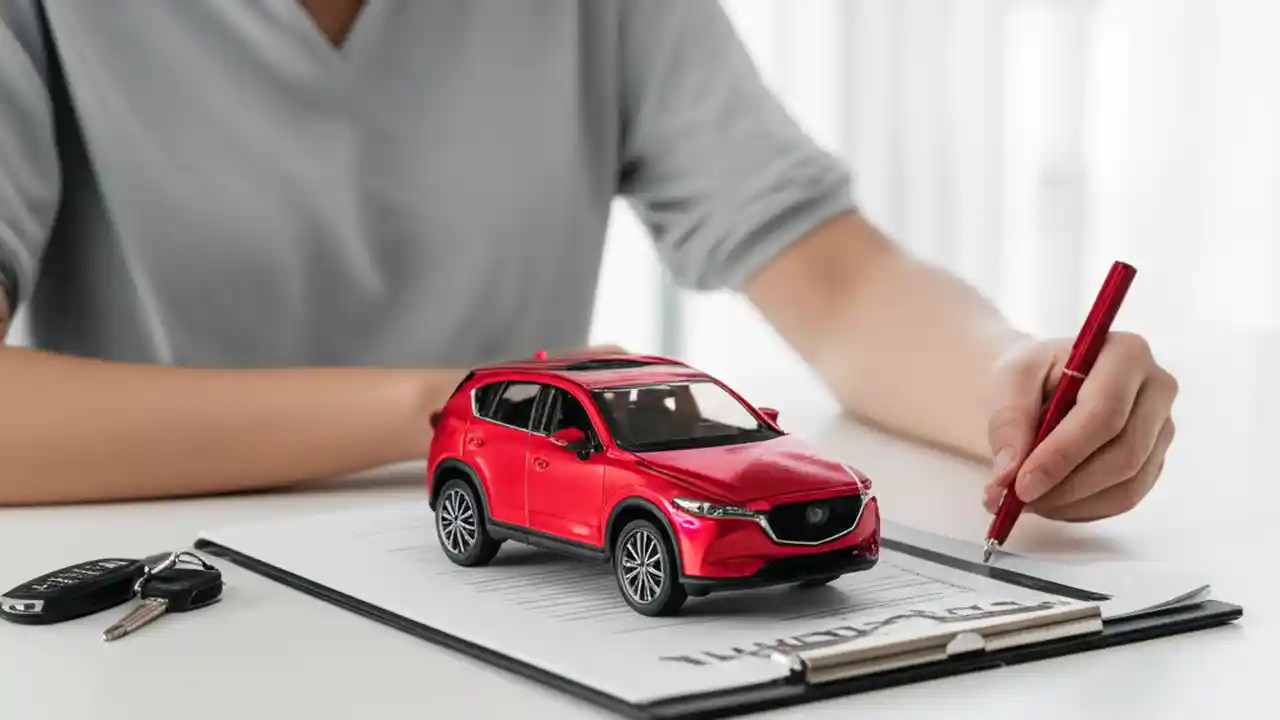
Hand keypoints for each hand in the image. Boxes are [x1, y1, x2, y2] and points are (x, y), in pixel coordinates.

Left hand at [983, 333, 1177, 521]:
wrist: (1044, 381)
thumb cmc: (1031, 374)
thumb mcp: (1009, 380)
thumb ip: (1008, 422)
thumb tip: (1008, 476)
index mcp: (1126, 354)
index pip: (1104, 414)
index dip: (1063, 454)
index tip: (1021, 485)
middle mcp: (1157, 390)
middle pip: (1124, 454)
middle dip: (1067, 486)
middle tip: (1018, 501)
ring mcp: (1161, 429)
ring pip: (1128, 485)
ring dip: (1072, 503)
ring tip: (1026, 502)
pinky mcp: (1154, 461)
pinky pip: (1125, 498)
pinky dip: (1082, 509)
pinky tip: (1049, 502)